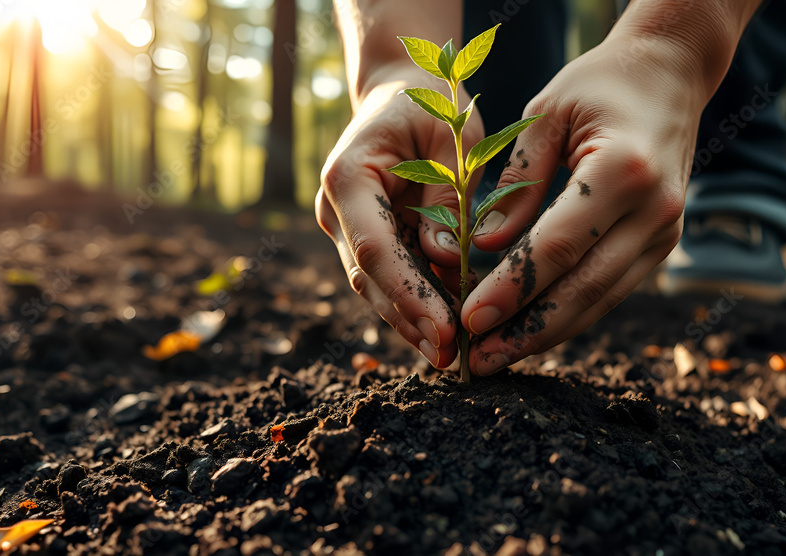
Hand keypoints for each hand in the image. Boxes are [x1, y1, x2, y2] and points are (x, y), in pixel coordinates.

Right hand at [315, 62, 484, 368]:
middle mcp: (337, 207)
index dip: (409, 296)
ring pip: (374, 285)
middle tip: (449, 358)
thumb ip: (445, 199)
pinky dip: (412, 302)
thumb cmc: (429, 104)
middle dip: (409, 320)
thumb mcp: (449, 139)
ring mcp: (345, 224)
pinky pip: (387, 276)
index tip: (444, 332)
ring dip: (409, 320)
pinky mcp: (364, 234)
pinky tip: (441, 329)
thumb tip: (444, 262)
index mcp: (348, 176)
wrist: (399, 88)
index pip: (374, 248)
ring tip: (448, 354)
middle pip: (370, 277)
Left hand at [462, 36, 705, 374]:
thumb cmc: (599, 84)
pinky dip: (570, 314)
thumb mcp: (546, 114)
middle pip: (583, 289)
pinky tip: (530, 331)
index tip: (469, 319)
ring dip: (546, 334)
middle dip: (525, 331)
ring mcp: (665, 233)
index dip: (510, 289)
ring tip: (497, 357)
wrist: (671, 74)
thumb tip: (483, 249)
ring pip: (599, 300)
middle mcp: (654, 210)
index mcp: (623, 171)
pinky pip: (610, 289)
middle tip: (477, 362)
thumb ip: (516, 183)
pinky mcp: (662, 243)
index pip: (556, 248)